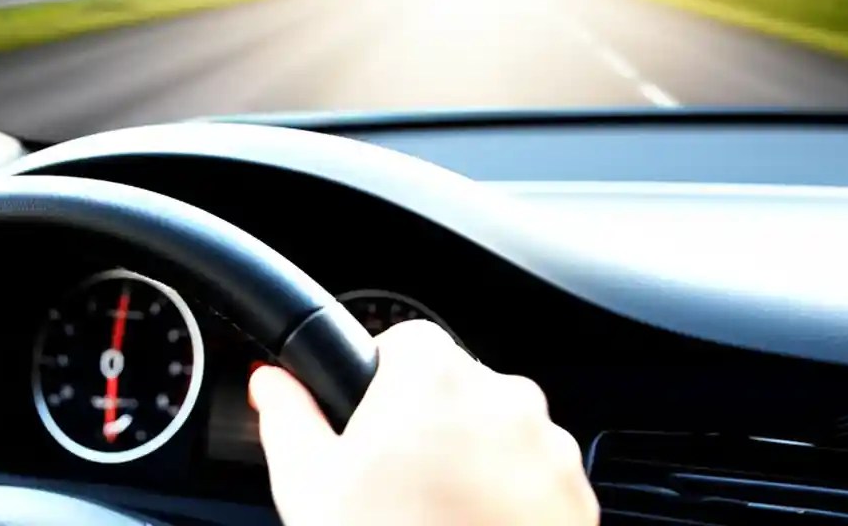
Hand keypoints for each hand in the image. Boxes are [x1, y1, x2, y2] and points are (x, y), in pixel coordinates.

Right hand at [250, 320, 597, 525]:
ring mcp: (549, 445)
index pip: (402, 340)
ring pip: (496, 432)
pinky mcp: (578, 491)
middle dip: (425, 424)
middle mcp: (503, 395)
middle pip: (452, 388)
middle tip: (394, 484)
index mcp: (434, 376)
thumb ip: (287, 417)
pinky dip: (510, 496)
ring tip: (435, 518)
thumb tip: (269, 381)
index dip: (377, 380)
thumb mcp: (312, 486)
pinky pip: (534, 475)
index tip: (367, 423)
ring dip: (471, 460)